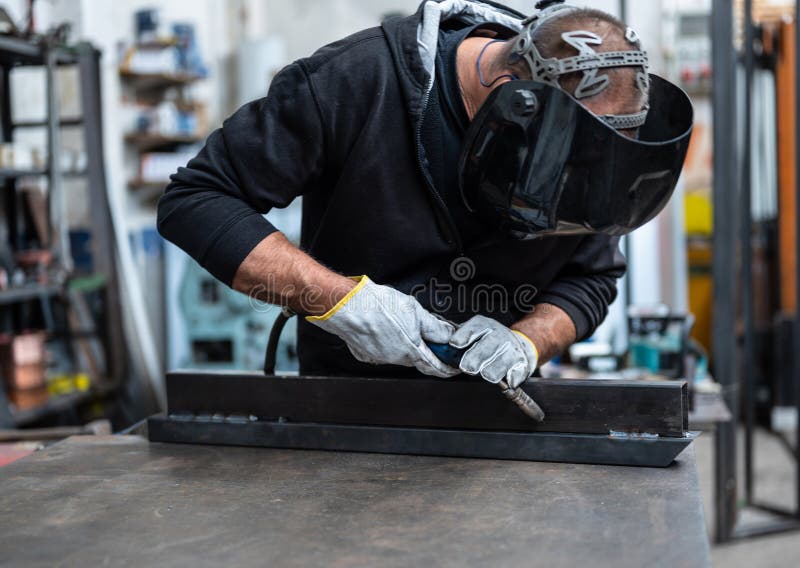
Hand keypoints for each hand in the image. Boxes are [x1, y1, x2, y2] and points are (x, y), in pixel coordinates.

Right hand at [307, 276, 458, 377]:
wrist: (346, 306)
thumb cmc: (377, 306)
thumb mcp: (415, 310)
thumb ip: (434, 326)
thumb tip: (448, 335)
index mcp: (411, 350)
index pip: (435, 366)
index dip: (447, 368)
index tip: (454, 368)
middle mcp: (395, 358)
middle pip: (416, 358)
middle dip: (425, 349)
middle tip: (429, 335)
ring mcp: (378, 357)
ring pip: (398, 353)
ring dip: (404, 343)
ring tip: (400, 322)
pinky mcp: (364, 352)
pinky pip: (381, 349)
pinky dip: (386, 341)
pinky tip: (383, 326)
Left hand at [449, 316, 538, 387]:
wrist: (518, 345)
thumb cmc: (488, 342)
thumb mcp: (474, 336)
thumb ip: (458, 341)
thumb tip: (437, 348)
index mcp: (485, 326)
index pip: (475, 328)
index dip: (464, 335)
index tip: (454, 343)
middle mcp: (499, 335)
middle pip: (488, 344)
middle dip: (477, 355)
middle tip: (467, 367)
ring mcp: (512, 349)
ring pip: (504, 358)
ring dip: (495, 367)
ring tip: (486, 375)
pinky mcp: (521, 364)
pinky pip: (519, 370)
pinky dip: (514, 376)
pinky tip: (509, 380)